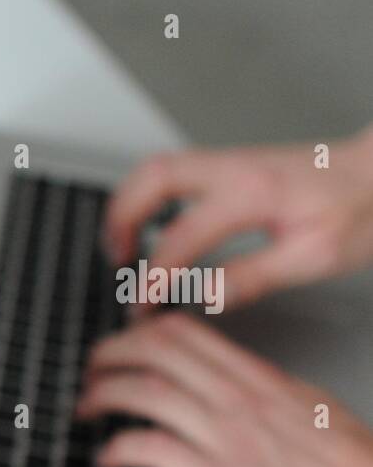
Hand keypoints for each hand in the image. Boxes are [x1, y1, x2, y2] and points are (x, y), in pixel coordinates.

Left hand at [77, 313, 372, 466]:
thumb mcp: (310, 411)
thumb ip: (263, 392)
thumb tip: (229, 381)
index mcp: (261, 381)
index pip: (186, 333)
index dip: (138, 332)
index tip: (118, 346)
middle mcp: (241, 402)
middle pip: (155, 351)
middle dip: (108, 355)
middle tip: (89, 372)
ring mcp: (229, 440)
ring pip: (145, 391)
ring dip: (102, 394)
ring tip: (86, 407)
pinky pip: (152, 450)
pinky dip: (118, 449)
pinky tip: (108, 459)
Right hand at [104, 128, 372, 309]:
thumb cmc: (362, 211)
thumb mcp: (315, 257)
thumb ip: (252, 277)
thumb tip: (201, 296)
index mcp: (253, 193)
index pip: (181, 238)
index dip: (154, 278)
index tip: (143, 305)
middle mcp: (234, 168)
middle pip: (150, 179)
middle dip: (121, 221)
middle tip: (117, 261)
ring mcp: (231, 161)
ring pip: (155, 169)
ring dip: (129, 204)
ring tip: (124, 244)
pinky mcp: (233, 165)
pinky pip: (172, 172)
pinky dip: (149, 197)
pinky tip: (153, 224)